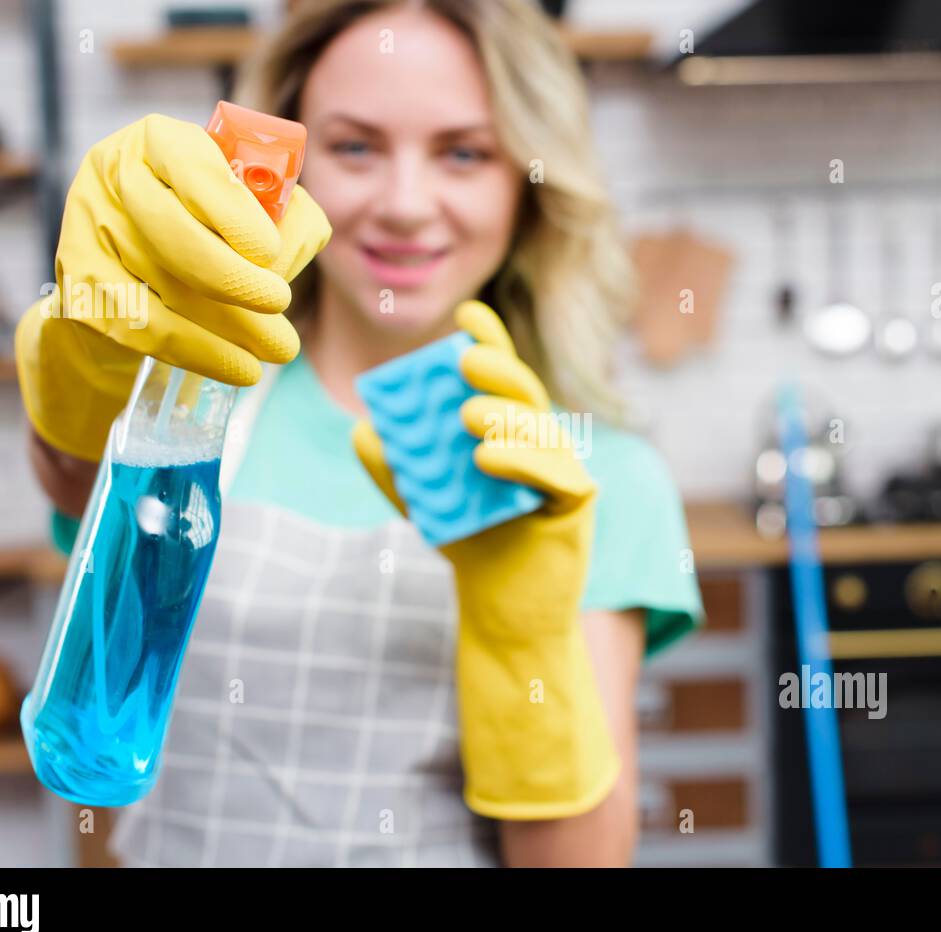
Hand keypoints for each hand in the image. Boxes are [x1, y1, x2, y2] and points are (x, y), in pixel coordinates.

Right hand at [16, 113, 330, 459]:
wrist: (128, 290)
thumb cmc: (206, 237)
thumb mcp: (248, 213)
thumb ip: (285, 216)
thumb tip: (297, 240)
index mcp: (160, 141)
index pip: (196, 169)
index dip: (234, 213)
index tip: (269, 252)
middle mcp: (114, 176)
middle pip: (176, 234)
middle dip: (235, 278)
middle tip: (280, 304)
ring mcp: (88, 232)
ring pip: (165, 287)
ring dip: (231, 325)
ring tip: (277, 349)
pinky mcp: (79, 289)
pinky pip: (146, 328)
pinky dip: (200, 352)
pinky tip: (240, 368)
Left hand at [353, 301, 618, 819]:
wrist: (502, 609)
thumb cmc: (471, 544)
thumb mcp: (423, 502)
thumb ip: (395, 469)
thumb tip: (362, 432)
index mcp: (509, 429)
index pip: (502, 375)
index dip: (490, 340)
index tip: (466, 313)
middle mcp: (541, 440)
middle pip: (526, 392)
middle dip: (497, 369)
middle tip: (462, 359)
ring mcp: (564, 469)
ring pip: (541, 429)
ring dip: (505, 417)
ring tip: (467, 416)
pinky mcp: (577, 503)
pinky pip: (556, 472)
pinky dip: (521, 462)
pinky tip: (486, 460)